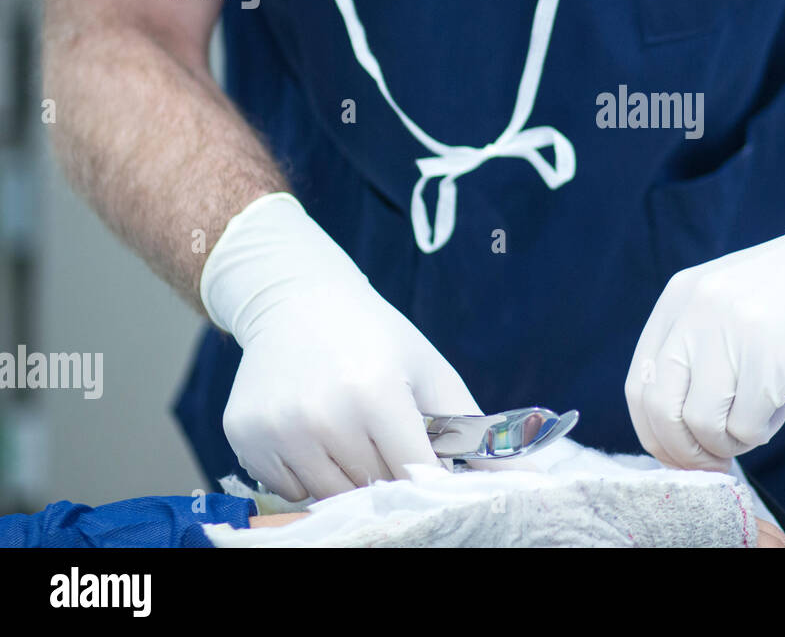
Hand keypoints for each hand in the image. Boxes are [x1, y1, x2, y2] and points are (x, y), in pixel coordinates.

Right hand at [202, 194, 479, 500]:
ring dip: (351, 479)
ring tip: (353, 434)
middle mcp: (322, 414)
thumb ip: (474, 432)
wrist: (295, 301)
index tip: (439, 473)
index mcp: (375, 391)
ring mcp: (279, 429)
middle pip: (374, 486)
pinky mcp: (245, 438)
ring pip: (331, 496)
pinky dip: (308, 476)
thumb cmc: (377, 337)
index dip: (432, 477)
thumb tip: (526, 481)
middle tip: (390, 439)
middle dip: (392, 473)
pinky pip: (289, 489)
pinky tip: (315, 433)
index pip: (415, 470)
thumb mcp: (430, 372)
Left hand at [625, 208, 784, 469]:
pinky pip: (745, 427)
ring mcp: (732, 334)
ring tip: (757, 419)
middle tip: (717, 459)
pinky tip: (782, 405)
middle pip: (660, 412)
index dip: (656, 434)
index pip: (639, 386)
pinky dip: (760, 432)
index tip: (683, 454)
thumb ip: (698, 344)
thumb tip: (674, 425)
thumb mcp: (731, 298)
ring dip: (728, 443)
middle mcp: (696, 313)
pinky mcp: (771, 359)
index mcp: (680, 298)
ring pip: (701, 426)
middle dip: (685, 453)